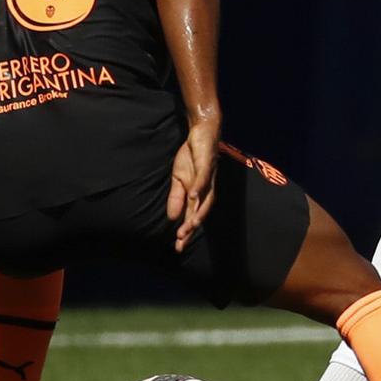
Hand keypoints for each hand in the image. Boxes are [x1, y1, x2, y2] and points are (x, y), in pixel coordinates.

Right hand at [166, 118, 220, 250]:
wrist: (201, 133)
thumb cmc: (192, 157)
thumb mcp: (178, 179)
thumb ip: (176, 198)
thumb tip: (172, 218)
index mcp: (198, 194)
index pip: (192, 216)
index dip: (186, 231)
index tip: (177, 247)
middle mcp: (206, 189)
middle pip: (200, 212)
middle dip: (192, 227)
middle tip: (182, 242)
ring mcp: (208, 177)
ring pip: (205, 198)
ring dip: (198, 212)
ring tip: (191, 226)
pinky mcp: (207, 164)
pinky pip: (204, 178)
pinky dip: (199, 187)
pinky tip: (193, 195)